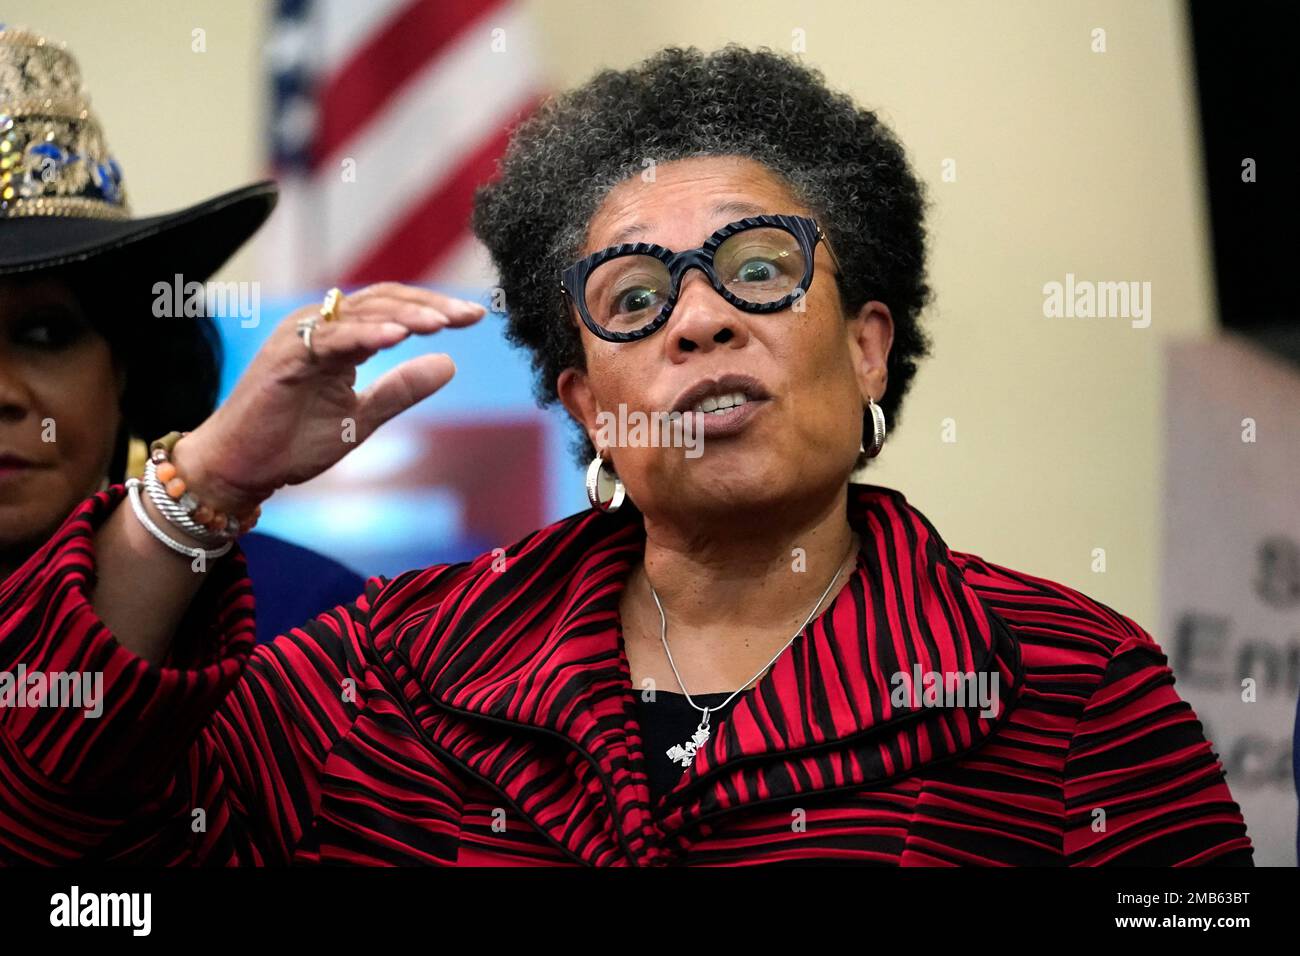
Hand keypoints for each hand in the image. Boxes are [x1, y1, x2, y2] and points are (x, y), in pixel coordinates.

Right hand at [171, 283, 484, 514]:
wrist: (242, 469)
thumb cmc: (293, 442)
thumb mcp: (363, 416)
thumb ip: (402, 389)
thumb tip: (451, 364)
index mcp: (341, 338)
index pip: (395, 309)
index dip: (435, 308)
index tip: (475, 317)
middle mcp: (321, 328)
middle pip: (384, 300)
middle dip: (430, 305)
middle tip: (469, 315)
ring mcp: (301, 339)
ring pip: (361, 313)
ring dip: (405, 316)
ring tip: (443, 325)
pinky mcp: (285, 358)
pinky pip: (332, 339)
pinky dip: (366, 335)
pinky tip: (399, 338)